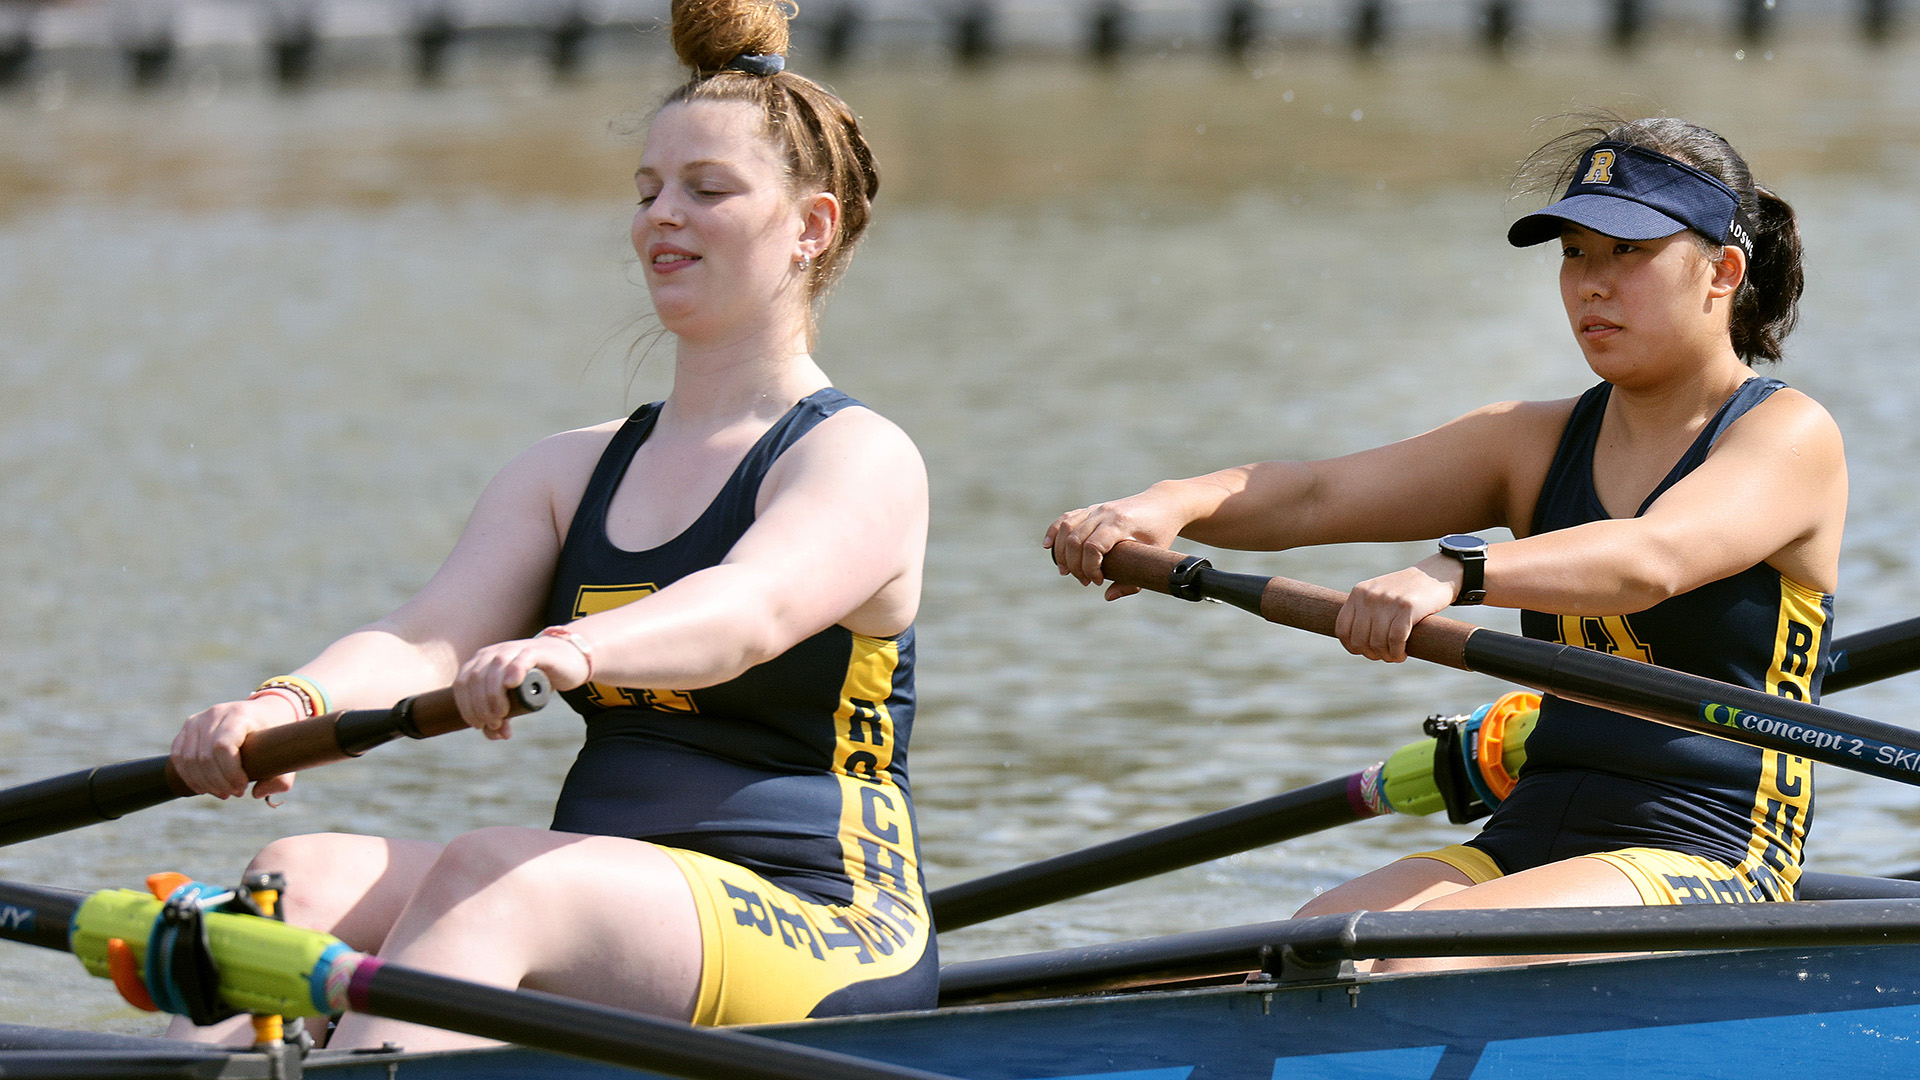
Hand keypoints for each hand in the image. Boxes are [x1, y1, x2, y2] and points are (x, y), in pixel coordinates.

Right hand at [170, 696, 301, 799]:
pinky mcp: (188, 728)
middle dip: (218, 782)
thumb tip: (257, 794)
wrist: (264, 712)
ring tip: (222, 793)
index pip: (223, 747)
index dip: (229, 773)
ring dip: (203, 783)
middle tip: (234, 794)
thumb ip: (281, 779)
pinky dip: (188, 776)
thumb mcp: (287, 754)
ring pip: (188, 759)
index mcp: (239, 715)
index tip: (242, 788)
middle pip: (205, 757)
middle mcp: (215, 714)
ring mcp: (198, 719)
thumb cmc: (274, 736)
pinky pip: (178, 756)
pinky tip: (203, 788)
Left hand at [454, 634, 589, 739]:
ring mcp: (514, 650)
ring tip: (502, 714)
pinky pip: (519, 659)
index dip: (466, 707)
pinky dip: (513, 672)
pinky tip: (511, 685)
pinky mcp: (535, 652)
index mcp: (482, 661)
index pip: (463, 684)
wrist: (566, 661)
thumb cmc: (536, 680)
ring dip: (493, 697)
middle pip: (476, 680)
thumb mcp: (515, 699)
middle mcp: (494, 653)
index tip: (477, 724)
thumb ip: (501, 715)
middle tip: (494, 723)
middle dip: (480, 707)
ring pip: (494, 671)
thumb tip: (494, 734)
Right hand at [1044, 488, 1189, 599]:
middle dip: (1075, 566)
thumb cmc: (1161, 532)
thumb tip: (1107, 596)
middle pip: (1075, 540)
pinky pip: (1066, 518)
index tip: (1098, 582)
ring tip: (1066, 572)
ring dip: (1061, 552)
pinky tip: (1048, 547)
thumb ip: (1132, 580)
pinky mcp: (1092, 509)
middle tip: (1085, 582)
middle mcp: (1105, 513)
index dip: (1090, 568)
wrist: (1163, 504)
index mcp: (1120, 523)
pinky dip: (1054, 532)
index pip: (1093, 547)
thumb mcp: (1153, 557)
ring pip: (1066, 528)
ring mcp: (1097, 509)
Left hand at [1335, 555, 1460, 662]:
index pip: (1342, 629)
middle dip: (1371, 653)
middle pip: (1359, 640)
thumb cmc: (1406, 592)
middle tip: (1384, 655)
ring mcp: (1387, 601)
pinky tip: (1402, 654)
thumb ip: (1365, 612)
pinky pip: (1395, 640)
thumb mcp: (1378, 595)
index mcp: (1358, 593)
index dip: (1351, 646)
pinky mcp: (1407, 608)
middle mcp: (1369, 596)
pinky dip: (1397, 653)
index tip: (1364, 651)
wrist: (1435, 575)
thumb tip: (1356, 644)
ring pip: (1377, 642)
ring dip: (1387, 656)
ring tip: (1395, 656)